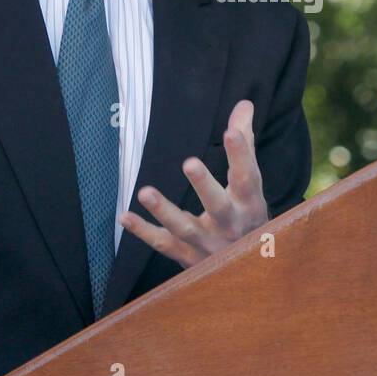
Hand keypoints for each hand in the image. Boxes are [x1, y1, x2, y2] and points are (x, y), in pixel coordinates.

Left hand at [120, 99, 266, 267]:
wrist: (252, 272)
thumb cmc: (248, 216)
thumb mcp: (251, 184)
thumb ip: (245, 142)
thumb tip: (243, 103)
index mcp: (250, 203)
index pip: (247, 177)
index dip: (241, 155)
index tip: (232, 132)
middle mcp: (231, 226)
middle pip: (218, 206)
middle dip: (204, 186)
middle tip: (189, 162)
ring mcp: (208, 245)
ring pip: (186, 229)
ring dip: (165, 212)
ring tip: (144, 191)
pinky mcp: (188, 258)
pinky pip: (164, 245)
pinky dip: (144, 232)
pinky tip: (124, 217)